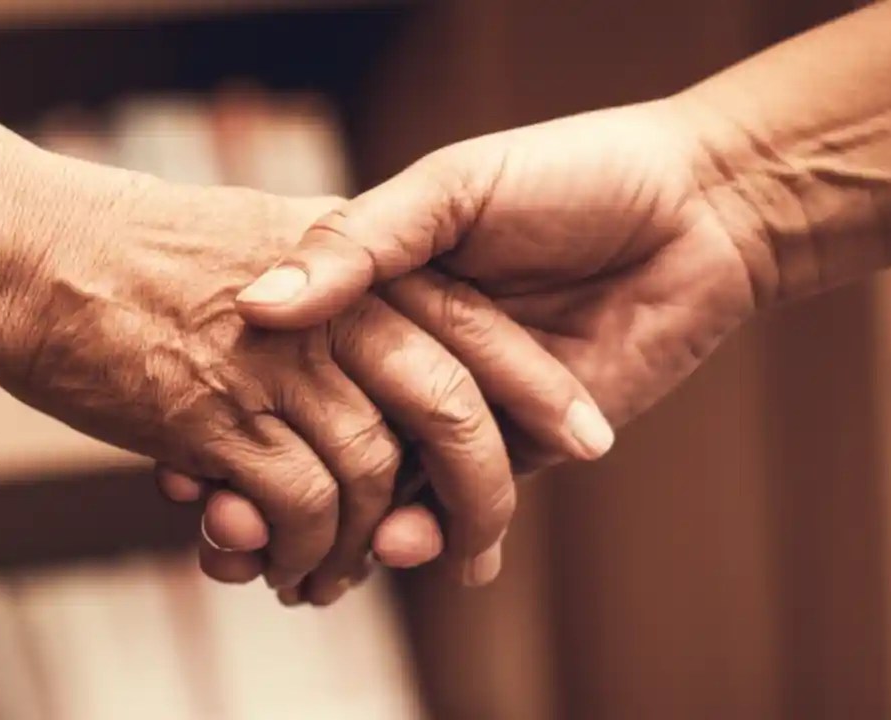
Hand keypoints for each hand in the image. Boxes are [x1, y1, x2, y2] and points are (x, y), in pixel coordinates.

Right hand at [0, 169, 520, 593]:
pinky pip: (300, 506)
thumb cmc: (134, 251)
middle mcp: (331, 309)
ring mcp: (276, 363)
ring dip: (368, 544)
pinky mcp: (217, 415)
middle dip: (481, 497)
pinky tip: (283, 565)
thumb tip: (378, 344)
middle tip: (477, 557)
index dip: (536, 391)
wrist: (31, 247)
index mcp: (353, 260)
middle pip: (449, 412)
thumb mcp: (257, 238)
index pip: (474, 331)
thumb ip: (329, 283)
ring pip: (374, 477)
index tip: (580, 445)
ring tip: (337, 576)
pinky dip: (304, 549)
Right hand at [179, 98, 763, 601]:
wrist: (702, 207)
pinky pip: (459, 504)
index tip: (189, 468)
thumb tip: (264, 305)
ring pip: (385, 487)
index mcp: (384, 296)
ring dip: (340, 533)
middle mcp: (412, 358)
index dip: (244, 420)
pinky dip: (418, 536)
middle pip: (331, 444)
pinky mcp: (524, 450)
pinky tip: (389, 548)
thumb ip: (363, 245)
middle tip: (232, 545)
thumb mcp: (450, 190)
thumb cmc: (570, 177)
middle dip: (282, 503)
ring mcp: (466, 407)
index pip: (295, 372)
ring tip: (303, 564)